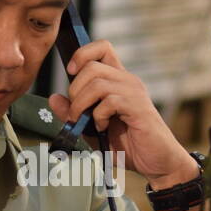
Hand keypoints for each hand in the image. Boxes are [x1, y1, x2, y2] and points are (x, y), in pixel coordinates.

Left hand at [46, 40, 197, 188]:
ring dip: (82, 104)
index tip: (70, 72)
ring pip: (97, 82)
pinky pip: (108, 101)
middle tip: (77, 112)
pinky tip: (104, 128)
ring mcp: (134, 92)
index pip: (102, 47)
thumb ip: (74, 114)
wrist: (157, 163)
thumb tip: (53, 98)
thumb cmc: (129, 146)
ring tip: (85, 122)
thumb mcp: (92, 130)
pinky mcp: (138, 107)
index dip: (82, 54)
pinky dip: (99, 117)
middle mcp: (127, 81)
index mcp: (118, 81)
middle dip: (75, 90)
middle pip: (91, 66)